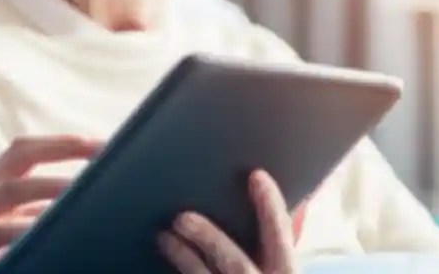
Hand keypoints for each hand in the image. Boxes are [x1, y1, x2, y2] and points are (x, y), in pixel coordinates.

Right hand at [0, 135, 100, 273]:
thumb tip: (77, 207)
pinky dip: (22, 228)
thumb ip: (29, 216)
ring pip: (11, 189)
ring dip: (50, 187)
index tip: (100, 144)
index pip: (24, 150)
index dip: (61, 142)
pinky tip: (46, 229)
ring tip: (85, 191)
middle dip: (63, 148)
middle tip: (103, 153)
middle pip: (21, 155)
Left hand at [157, 170, 299, 273]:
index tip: (256, 175)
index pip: (281, 238)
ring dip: (184, 258)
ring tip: (164, 237)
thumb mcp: (274, 268)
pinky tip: (157, 265)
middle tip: (181, 217)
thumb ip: (269, 248)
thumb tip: (268, 197)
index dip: (271, 206)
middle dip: (211, 239)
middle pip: (238, 265)